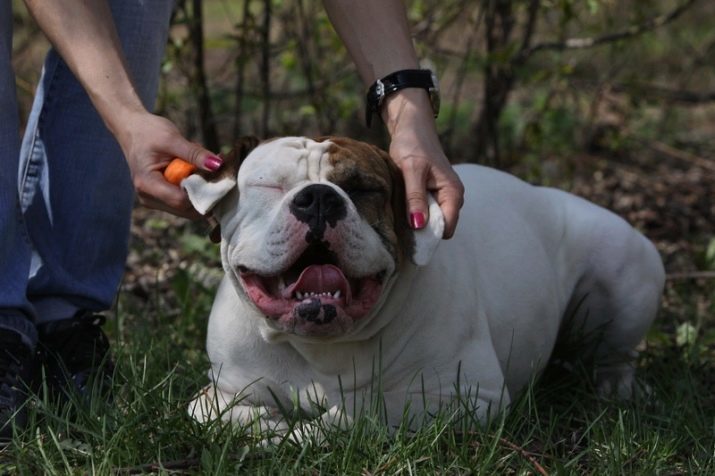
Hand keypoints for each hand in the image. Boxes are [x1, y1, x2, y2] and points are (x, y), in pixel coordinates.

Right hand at [112, 110, 221, 218]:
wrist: (132, 129)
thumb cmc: (148, 131)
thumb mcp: (172, 138)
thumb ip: (194, 154)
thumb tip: (217, 165)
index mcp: (147, 184)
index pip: (182, 201)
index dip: (203, 193)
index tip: (220, 177)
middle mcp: (149, 198)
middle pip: (187, 209)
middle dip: (205, 193)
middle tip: (219, 172)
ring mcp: (155, 200)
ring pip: (189, 207)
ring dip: (202, 190)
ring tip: (205, 167)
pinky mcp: (162, 197)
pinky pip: (185, 199)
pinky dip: (195, 187)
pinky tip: (198, 171)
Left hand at [383, 89, 463, 237]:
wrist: (411, 126)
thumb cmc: (412, 144)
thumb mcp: (411, 170)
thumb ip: (415, 198)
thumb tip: (419, 225)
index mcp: (453, 193)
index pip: (447, 228)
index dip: (429, 235)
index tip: (408, 235)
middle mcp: (452, 197)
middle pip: (440, 228)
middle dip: (422, 230)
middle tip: (399, 223)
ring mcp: (443, 196)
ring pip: (431, 221)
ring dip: (416, 221)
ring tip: (399, 213)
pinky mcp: (432, 194)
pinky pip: (425, 212)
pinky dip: (414, 213)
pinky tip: (401, 207)